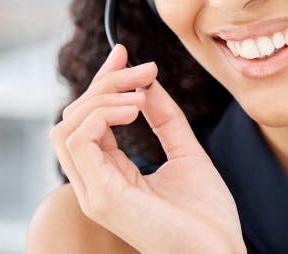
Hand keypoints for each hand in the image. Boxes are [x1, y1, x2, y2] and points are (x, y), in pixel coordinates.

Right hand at [50, 44, 245, 253]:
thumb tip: (147, 82)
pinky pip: (78, 142)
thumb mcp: (186, 152)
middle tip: (145, 70)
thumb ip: (165, 118)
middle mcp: (95, 183)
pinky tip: (136, 108)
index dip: (103, 81)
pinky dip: (102, 114)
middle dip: (106, 82)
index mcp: (110, 174)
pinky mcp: (102, 197)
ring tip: (141, 95)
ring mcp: (94, 192)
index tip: (124, 52)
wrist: (221, 253)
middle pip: (72, 117)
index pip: (88, 120)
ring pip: (66, 127)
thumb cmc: (206, 215)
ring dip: (102, 97)